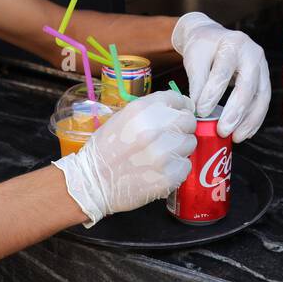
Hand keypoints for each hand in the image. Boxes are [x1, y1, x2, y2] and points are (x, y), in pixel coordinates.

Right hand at [52, 90, 197, 226]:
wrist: (92, 183)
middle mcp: (155, 128)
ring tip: (161, 156)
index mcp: (142, 110)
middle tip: (169, 139)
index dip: (180, 107)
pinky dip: (177, 169)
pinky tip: (160, 171)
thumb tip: (177, 110)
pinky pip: (186, 166)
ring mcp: (163, 153)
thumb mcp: (122, 118)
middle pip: (188, 121)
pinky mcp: (169, 176)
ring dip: (179, 149)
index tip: (178, 115)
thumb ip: (149, 112)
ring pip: (190, 144)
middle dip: (182, 129)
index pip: (177, 99)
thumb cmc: (105, 150)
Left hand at [171, 12, 269, 141]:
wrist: (213, 36)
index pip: (223, 72)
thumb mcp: (194, 58)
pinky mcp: (264, 79)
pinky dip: (255, 119)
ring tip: (236, 137)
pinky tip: (245, 132)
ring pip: (261, 97)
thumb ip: (197, 83)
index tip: (201, 112)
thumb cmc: (203, 47)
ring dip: (249, 120)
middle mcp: (253, 53)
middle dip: (236, 112)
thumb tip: (198, 111)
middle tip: (222, 130)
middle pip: (248, 86)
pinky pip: (263, 102)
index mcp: (233, 44)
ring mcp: (262, 66)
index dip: (212, 94)